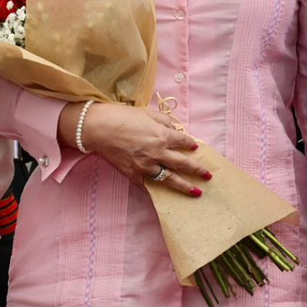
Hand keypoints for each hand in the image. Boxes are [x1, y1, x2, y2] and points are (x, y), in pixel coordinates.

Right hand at [61, 101, 212, 195]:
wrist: (98, 128)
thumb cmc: (121, 116)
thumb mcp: (146, 113)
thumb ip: (163, 121)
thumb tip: (174, 128)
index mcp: (162, 135)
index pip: (183, 141)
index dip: (191, 144)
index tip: (196, 148)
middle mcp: (157, 152)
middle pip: (183, 164)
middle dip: (197, 170)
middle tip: (208, 176)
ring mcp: (145, 165)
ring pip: (169, 179)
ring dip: (184, 186)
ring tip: (196, 192)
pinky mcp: (133, 174)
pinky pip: (148, 184)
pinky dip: (156, 188)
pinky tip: (165, 194)